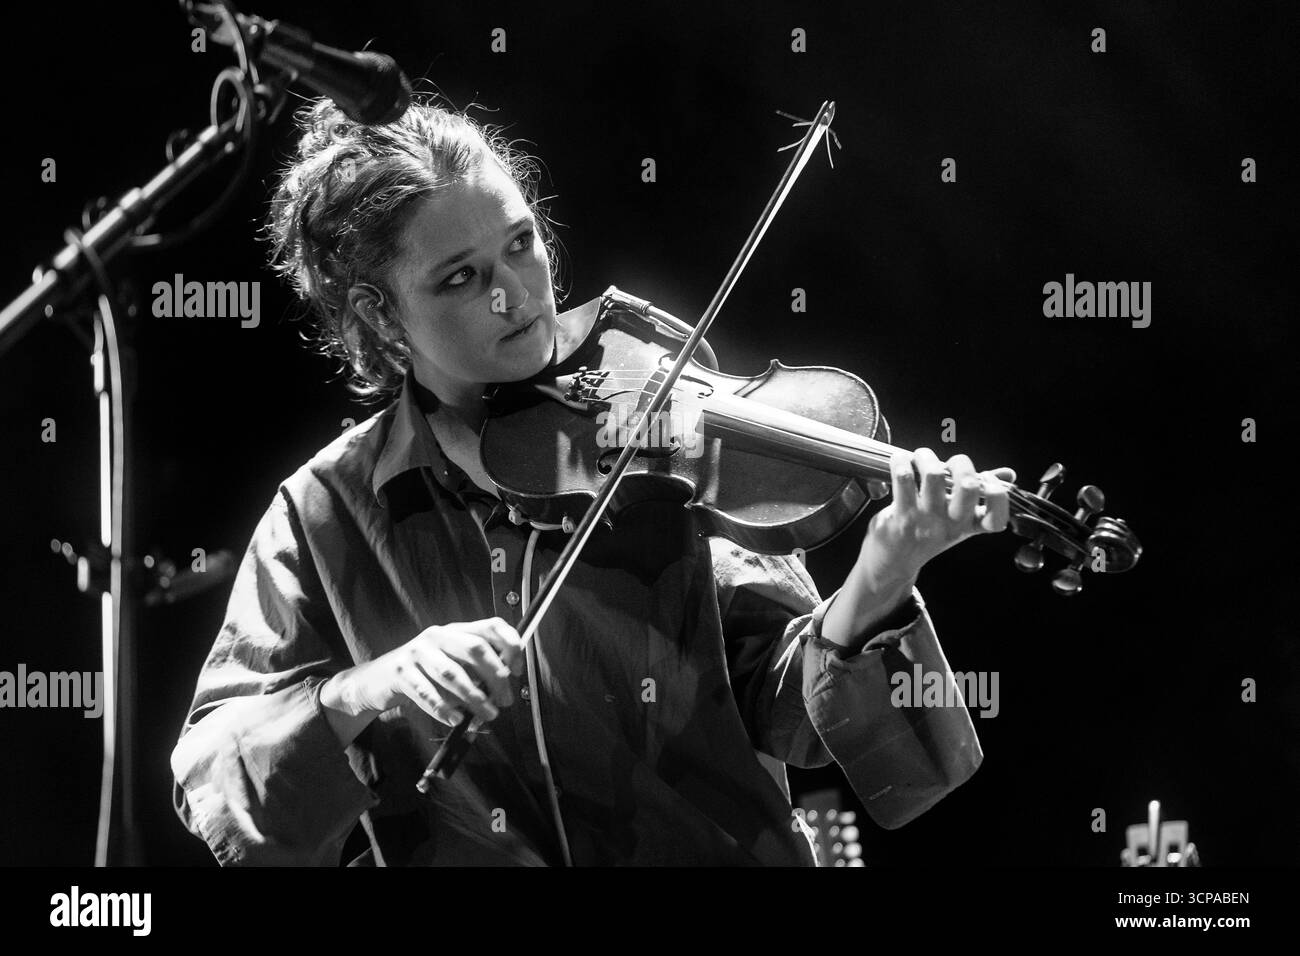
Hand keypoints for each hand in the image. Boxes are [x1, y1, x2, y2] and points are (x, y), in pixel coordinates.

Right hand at [322, 618, 524, 743]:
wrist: (376, 680)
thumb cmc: (423, 675)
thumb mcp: (451, 665)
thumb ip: (476, 672)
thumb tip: (504, 690)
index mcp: (455, 630)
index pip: (491, 626)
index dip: (510, 645)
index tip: (518, 670)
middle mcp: (437, 635)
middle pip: (475, 649)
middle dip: (495, 677)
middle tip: (505, 701)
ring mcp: (417, 651)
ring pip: (452, 673)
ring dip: (474, 697)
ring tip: (487, 715)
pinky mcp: (400, 672)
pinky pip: (426, 693)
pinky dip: (444, 709)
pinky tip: (456, 720)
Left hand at [859, 448, 1015, 590]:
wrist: (893, 561)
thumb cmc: (928, 532)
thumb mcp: (957, 519)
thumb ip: (980, 495)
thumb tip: (1009, 474)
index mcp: (970, 525)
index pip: (996, 518)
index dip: (997, 495)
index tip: (985, 478)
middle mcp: (950, 525)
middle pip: (969, 487)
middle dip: (960, 463)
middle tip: (947, 464)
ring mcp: (925, 521)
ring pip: (934, 474)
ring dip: (927, 456)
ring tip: (921, 457)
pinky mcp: (900, 515)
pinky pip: (903, 477)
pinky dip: (901, 461)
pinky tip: (900, 461)